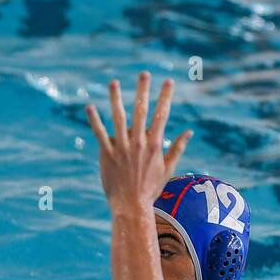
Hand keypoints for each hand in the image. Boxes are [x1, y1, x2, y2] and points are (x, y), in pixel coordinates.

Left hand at [86, 72, 192, 211]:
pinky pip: (99, 133)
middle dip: (143, 90)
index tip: (169, 82)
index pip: (162, 115)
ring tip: (113, 83)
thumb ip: (178, 148)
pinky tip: (89, 107)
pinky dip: (94, 120)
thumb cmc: (151, 189)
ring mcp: (122, 147)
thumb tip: (189, 132)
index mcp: (155, 144)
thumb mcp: (168, 169)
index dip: (166, 97)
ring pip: (118, 118)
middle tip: (144, 73)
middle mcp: (139, 142)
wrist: (132, 206)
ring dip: (116, 98)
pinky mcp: (106, 154)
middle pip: (141, 110)